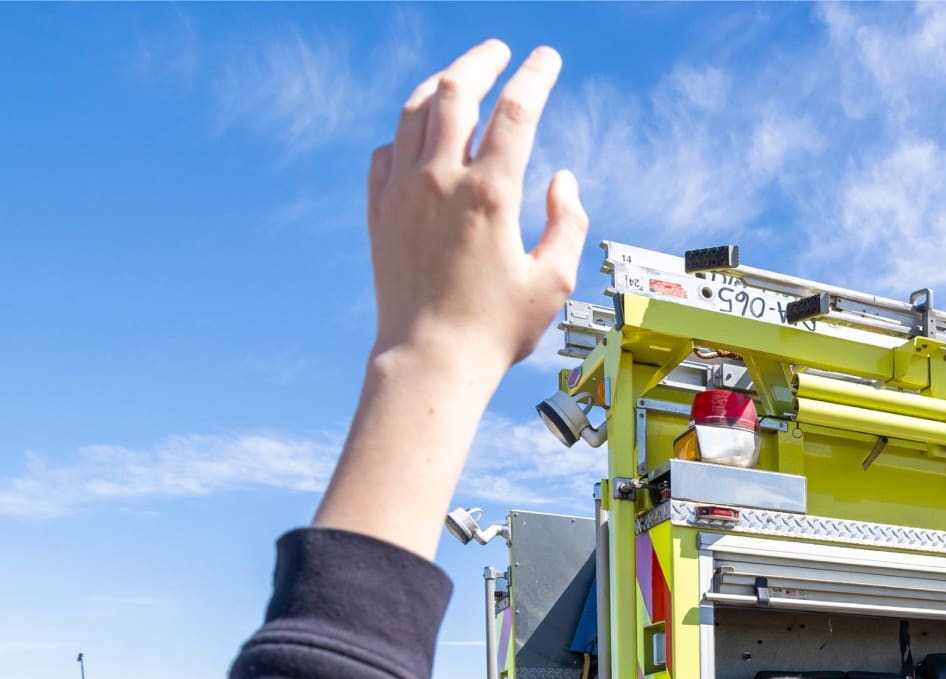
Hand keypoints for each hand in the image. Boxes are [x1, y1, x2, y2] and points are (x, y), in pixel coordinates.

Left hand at [313, 42, 588, 559]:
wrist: (428, 360)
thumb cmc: (497, 329)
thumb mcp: (553, 281)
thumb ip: (567, 222)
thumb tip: (562, 177)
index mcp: (490, 193)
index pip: (515, 111)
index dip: (535, 76)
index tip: (546, 58)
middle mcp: (440, 180)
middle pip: (456, 91)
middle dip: (480, 61)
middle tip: (499, 50)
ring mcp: (402, 191)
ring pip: (414, 111)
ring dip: (440, 84)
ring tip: (458, 77)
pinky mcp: (378, 210)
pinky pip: (386, 151)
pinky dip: (406, 131)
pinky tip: (419, 135)